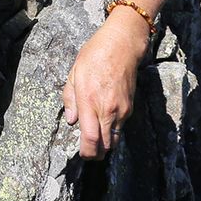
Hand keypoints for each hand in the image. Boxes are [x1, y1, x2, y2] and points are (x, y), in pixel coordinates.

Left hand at [60, 15, 149, 158]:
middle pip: (105, 146)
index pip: (91, 138)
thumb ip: (70, 99)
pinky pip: (120, 127)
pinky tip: (104, 121)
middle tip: (89, 152)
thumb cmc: (94, 55)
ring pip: (114, 138)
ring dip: (105, 143)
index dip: (87, 152)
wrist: (122, 46)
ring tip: (96, 138)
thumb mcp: (74, 73)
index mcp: (89, 101)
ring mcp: (121, 110)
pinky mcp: (130, 107)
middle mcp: (107, 109)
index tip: (82, 154)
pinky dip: (112, 130)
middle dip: (96, 154)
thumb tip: (72, 121)